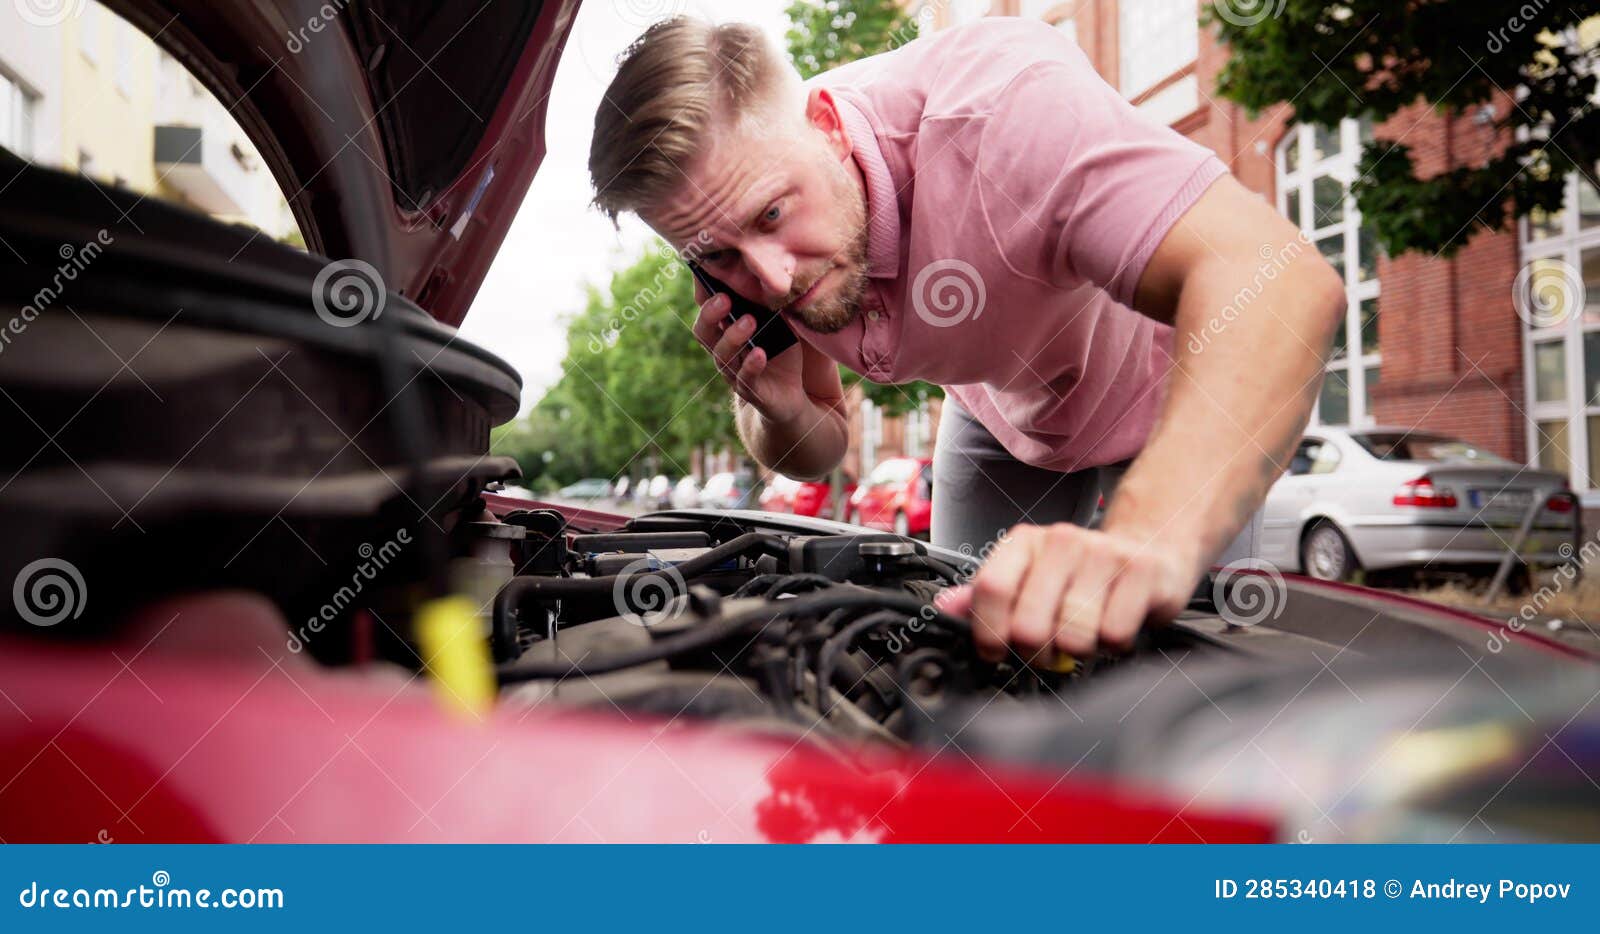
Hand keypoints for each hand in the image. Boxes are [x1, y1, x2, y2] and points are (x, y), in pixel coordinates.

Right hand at [691, 282, 807, 424]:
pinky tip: (759, 353)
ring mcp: (734, 373)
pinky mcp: (752, 392)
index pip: (705, 312)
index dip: (703, 295)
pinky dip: (751, 365)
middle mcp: (723, 352)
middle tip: (724, 299)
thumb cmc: (779, 352)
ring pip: (722, 356)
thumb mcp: (777, 323)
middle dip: (710, 315)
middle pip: (703, 334)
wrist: (790, 392)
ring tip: (749, 321)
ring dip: (733, 337)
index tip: (708, 274)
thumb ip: (767, 304)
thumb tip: (768, 273)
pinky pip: (746, 379)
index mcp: (724, 333)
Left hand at [934, 523, 1200, 661]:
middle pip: (1029, 625)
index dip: (988, 632)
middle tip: (1049, 650)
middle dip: (1036, 653)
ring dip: (1078, 651)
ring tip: (1085, 635)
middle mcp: (1061, 541)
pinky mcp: (1142, 573)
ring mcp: (1103, 555)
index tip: (996, 652)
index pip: (990, 590)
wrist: (1150, 548)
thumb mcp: (1029, 577)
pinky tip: (1115, 626)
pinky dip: (1114, 644)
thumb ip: (986, 596)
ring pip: (1072, 636)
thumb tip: (944, 608)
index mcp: (1025, 543)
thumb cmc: (1082, 573)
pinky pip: (1114, 635)